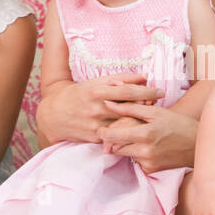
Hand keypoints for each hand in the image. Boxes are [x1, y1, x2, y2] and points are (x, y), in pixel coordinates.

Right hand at [38, 73, 163, 144]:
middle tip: (158, 102)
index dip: (146, 91)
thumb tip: (143, 77)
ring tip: (151, 114)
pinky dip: (129, 130)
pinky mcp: (96, 138)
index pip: (127, 91)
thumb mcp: (94, 83)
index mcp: (96, 92)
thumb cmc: (78, 95)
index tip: (159, 91)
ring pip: (125, 123)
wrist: (54, 116)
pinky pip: (117, 135)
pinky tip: (138, 128)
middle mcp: (96, 109)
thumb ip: (119, 79)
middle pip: (129, 108)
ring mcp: (96, 125)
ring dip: (140, 118)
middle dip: (147, 105)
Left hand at [98, 101, 197, 172]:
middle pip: (116, 147)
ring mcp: (148, 162)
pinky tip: (148, 147)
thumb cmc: (178, 124)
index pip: (113, 136)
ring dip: (125, 146)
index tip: (100, 128)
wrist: (199, 144)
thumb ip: (129, 108)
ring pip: (125, 155)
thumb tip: (108, 103)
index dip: (103, 133)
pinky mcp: (151, 170)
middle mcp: (145, 151)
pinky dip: (137, 154)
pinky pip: (135, 161)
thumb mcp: (155, 112)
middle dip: (114, 140)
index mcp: (145, 134)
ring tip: (137, 137)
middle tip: (118, 131)